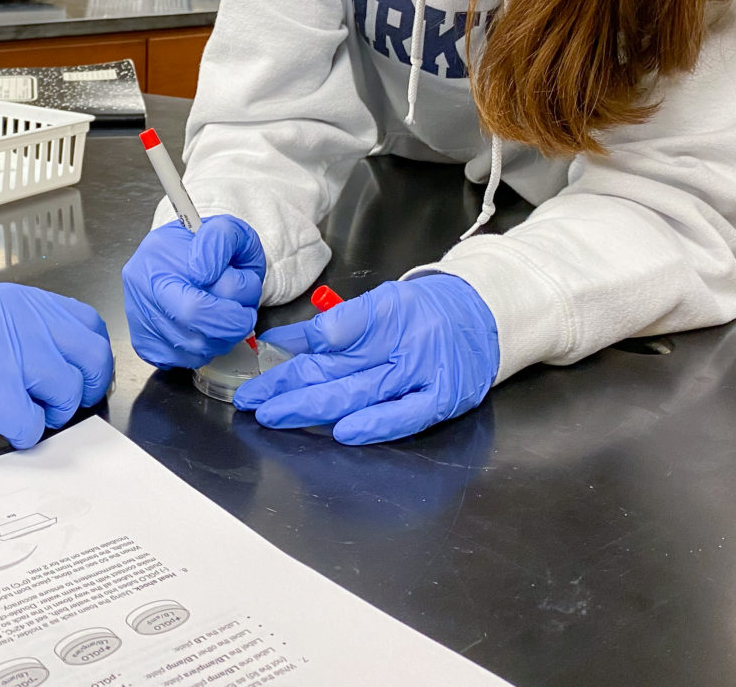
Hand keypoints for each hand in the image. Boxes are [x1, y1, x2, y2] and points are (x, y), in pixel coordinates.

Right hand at [0, 285, 113, 447]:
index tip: (76, 375)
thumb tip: (50, 357)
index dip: (88, 358)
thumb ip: (20, 327)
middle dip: (83, 389)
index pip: (88, 327)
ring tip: (23, 414)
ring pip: (69, 395)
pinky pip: (33, 427)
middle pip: (92, 360)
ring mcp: (13, 359)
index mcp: (24, 303)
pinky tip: (1, 427)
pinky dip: (23, 435)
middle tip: (57, 404)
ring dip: (51, 414)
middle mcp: (27, 325)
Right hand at [121, 216, 265, 368]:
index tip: (243, 282)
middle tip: (244, 316)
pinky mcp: (143, 342)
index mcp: (161, 249)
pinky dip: (202, 351)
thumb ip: (223, 240)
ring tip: (223, 319)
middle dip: (232, 322)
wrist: (183, 261)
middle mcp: (142, 280)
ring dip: (221, 338)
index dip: (237, 287)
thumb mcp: (228, 230)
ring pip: (192, 345)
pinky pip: (182, 360)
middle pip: (193, 315)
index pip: (205, 273)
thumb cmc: (210, 251)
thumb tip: (205, 274)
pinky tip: (203, 331)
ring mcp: (138, 314)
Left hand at [233, 274, 498, 444]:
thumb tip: (282, 341)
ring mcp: (420, 373)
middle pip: (332, 368)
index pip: (326, 332)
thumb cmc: (426, 311)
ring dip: (309, 406)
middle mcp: (396, 342)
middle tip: (250, 399)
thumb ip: (335, 326)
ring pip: (357, 392)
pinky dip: (374, 425)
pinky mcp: (441, 399)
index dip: (289, 349)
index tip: (259, 362)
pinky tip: (342, 431)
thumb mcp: (380, 303)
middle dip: (285, 386)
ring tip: (273, 414)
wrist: (485, 315)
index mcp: (379, 313)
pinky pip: (404, 416)